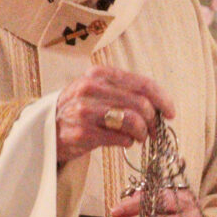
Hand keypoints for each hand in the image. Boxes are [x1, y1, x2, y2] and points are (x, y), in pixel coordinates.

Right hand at [55, 65, 174, 165]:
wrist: (45, 128)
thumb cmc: (80, 109)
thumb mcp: (98, 90)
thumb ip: (126, 92)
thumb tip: (161, 107)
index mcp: (99, 74)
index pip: (142, 83)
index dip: (162, 99)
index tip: (171, 112)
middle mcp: (90, 88)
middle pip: (141, 104)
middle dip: (153, 120)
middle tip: (153, 130)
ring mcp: (85, 111)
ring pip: (133, 121)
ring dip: (143, 133)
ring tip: (139, 137)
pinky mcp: (83, 133)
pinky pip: (121, 138)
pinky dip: (128, 142)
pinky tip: (124, 141)